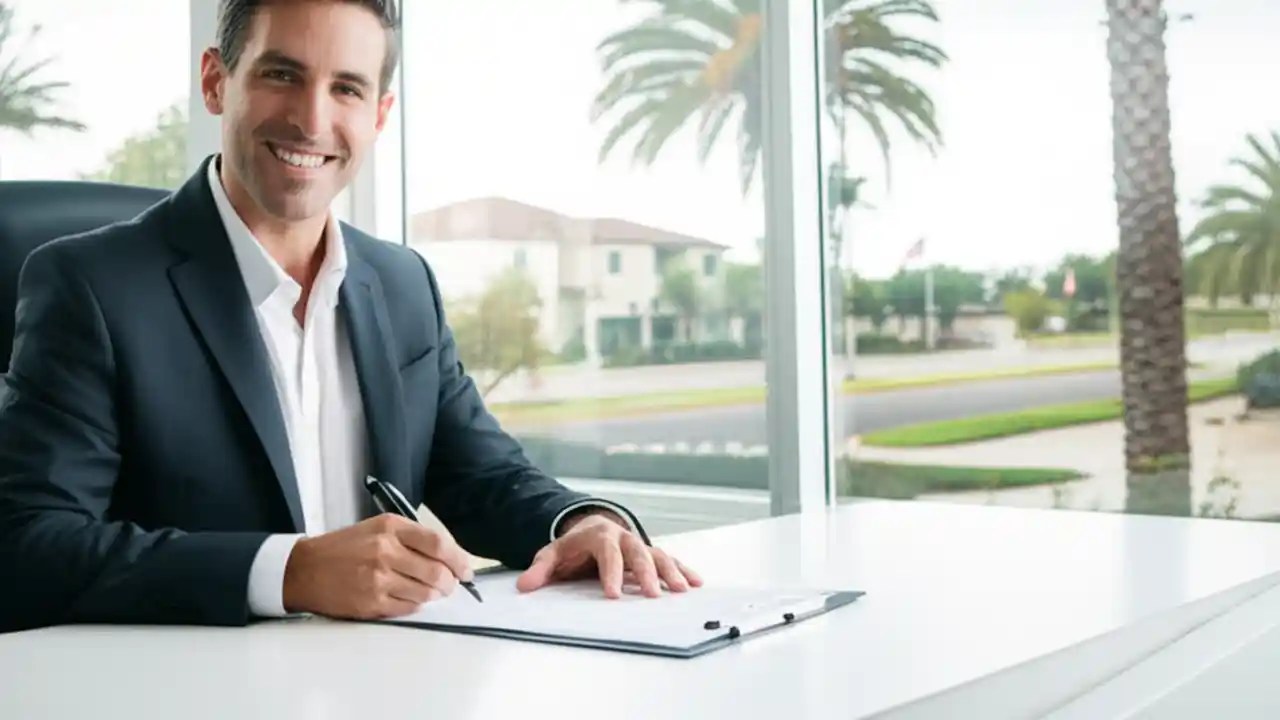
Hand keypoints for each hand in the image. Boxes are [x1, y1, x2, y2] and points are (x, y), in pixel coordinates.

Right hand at [282, 514, 473, 618]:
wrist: (304, 569)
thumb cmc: (343, 548)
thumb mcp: (377, 529)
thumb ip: (411, 538)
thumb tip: (448, 557)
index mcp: (390, 528)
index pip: (438, 543)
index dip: (459, 559)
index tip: (467, 569)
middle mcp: (385, 551)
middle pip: (437, 571)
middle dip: (451, 582)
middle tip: (451, 584)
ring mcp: (378, 579)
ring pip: (426, 592)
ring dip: (435, 595)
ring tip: (432, 592)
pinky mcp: (371, 603)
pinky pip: (409, 608)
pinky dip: (416, 605)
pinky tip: (410, 598)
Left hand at [515, 513, 702, 598]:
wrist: (589, 528)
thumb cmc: (571, 547)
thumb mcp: (552, 555)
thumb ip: (540, 570)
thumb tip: (523, 587)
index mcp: (599, 535)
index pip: (607, 552)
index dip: (611, 572)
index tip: (613, 595)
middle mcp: (623, 537)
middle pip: (637, 552)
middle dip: (646, 573)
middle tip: (651, 595)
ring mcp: (639, 544)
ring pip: (658, 555)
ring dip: (671, 572)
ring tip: (682, 590)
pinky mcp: (650, 553)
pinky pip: (669, 560)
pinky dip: (683, 570)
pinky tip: (696, 583)